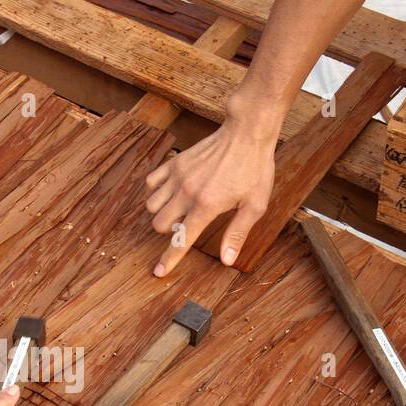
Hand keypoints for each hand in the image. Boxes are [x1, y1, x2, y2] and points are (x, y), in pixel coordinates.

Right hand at [144, 118, 275, 276]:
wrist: (246, 133)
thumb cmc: (254, 169)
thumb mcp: (254, 205)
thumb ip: (237, 233)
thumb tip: (227, 260)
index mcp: (206, 206)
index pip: (181, 240)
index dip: (169, 259)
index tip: (158, 271)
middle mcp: (187, 192)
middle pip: (158, 224)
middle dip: (167, 231)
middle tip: (185, 225)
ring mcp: (178, 176)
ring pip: (151, 205)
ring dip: (160, 213)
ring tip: (177, 209)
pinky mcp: (175, 163)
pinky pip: (151, 183)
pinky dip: (154, 192)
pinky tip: (169, 192)